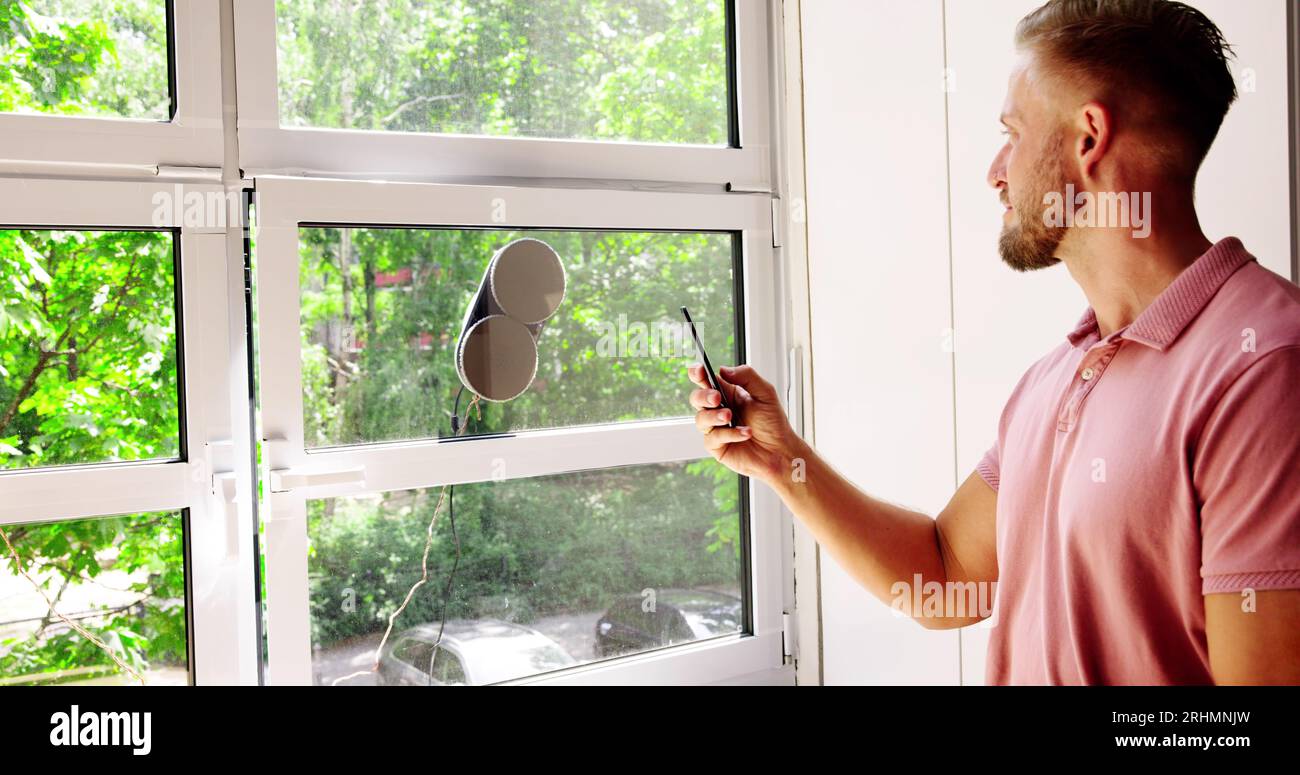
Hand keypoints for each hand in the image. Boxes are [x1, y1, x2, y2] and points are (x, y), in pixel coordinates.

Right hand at [686, 363, 800, 483]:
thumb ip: (746, 376)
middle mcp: (719, 409)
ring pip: (700, 419)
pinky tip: (745, 433)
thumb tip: (722, 370)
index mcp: (728, 393)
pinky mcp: (716, 446)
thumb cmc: (773, 424)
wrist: (780, 451)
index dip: (698, 374)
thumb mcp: (765, 393)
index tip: (699, 371)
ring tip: (730, 417)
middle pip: (697, 398)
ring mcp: (716, 428)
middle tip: (717, 398)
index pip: (707, 380)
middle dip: (703, 396)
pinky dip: (729, 434)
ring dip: (714, 416)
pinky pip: (712, 438)